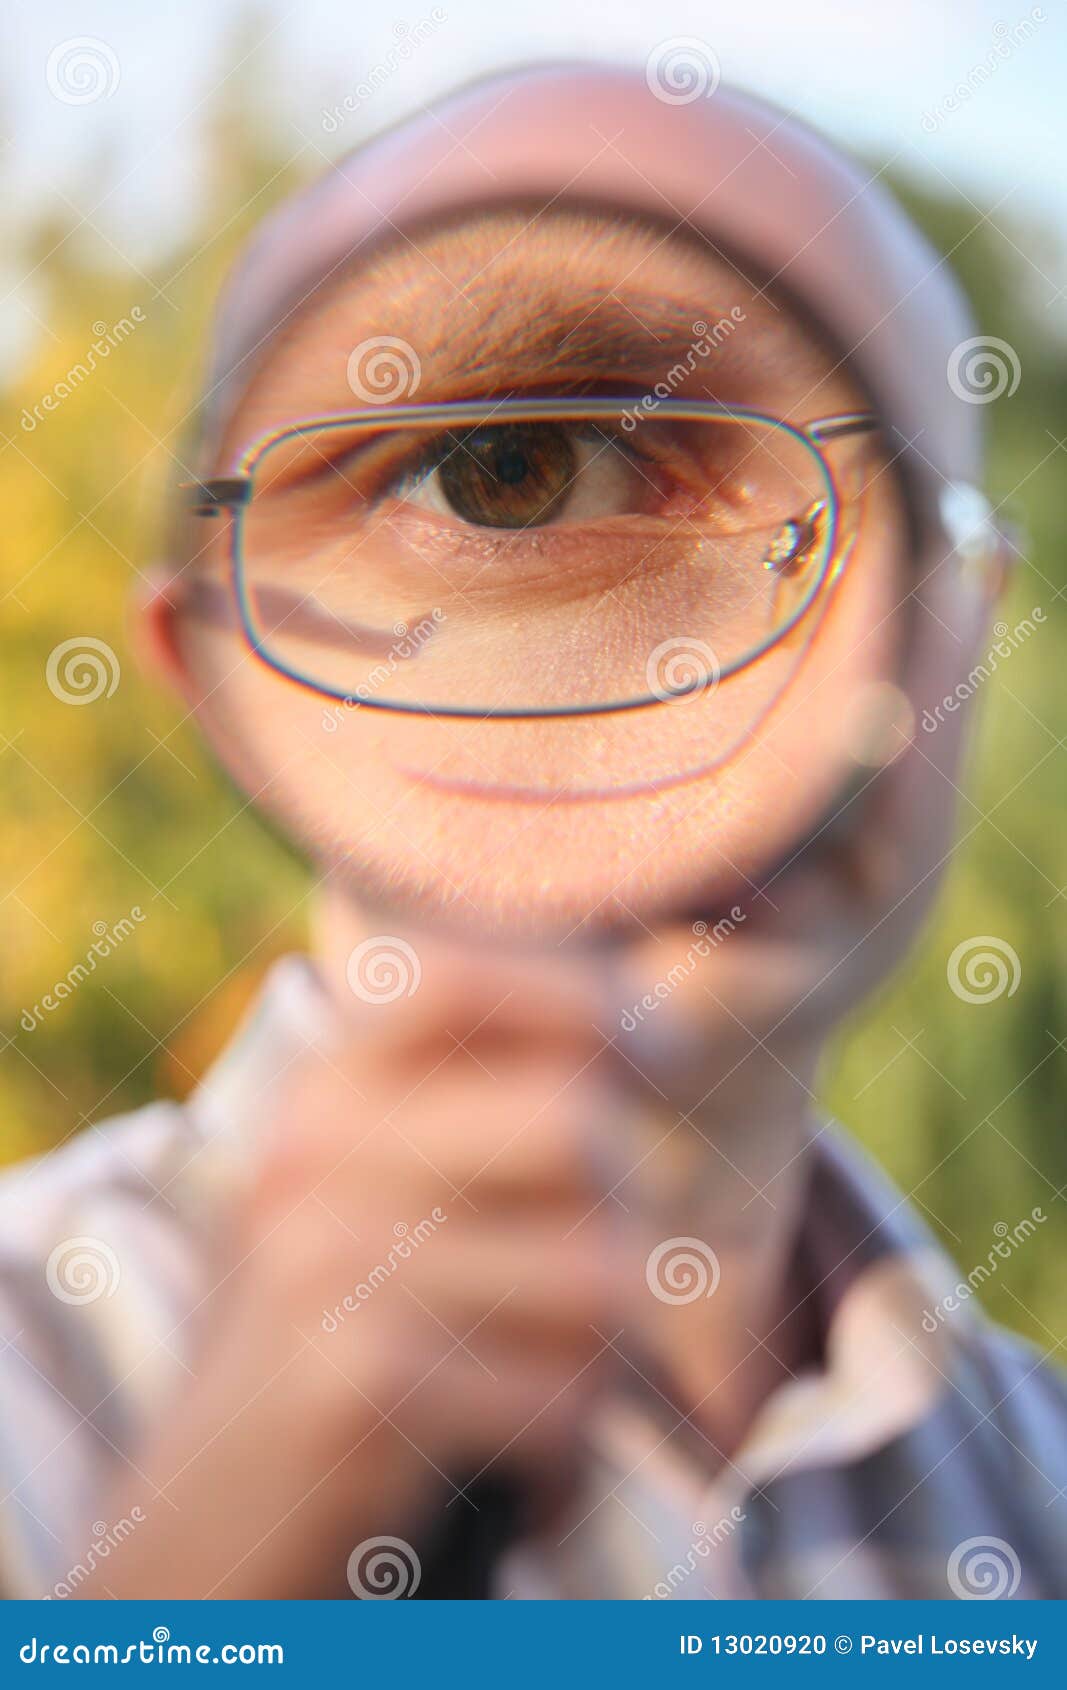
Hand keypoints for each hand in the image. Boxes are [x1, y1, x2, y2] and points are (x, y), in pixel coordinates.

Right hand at [75, 953, 633, 1597]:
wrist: (197, 1539)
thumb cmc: (331, 1353)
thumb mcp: (367, 1202)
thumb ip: (475, 1107)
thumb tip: (662, 1013)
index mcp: (324, 1095)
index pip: (459, 979)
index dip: (585, 999)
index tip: (657, 1057)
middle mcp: (313, 1158)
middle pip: (575, 1126)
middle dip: (622, 1225)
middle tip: (584, 1299)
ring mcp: (325, 1266)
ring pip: (596, 1275)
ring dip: (599, 1363)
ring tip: (535, 1394)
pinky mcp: (354, 1386)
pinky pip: (564, 1397)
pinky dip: (567, 1457)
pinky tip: (515, 1474)